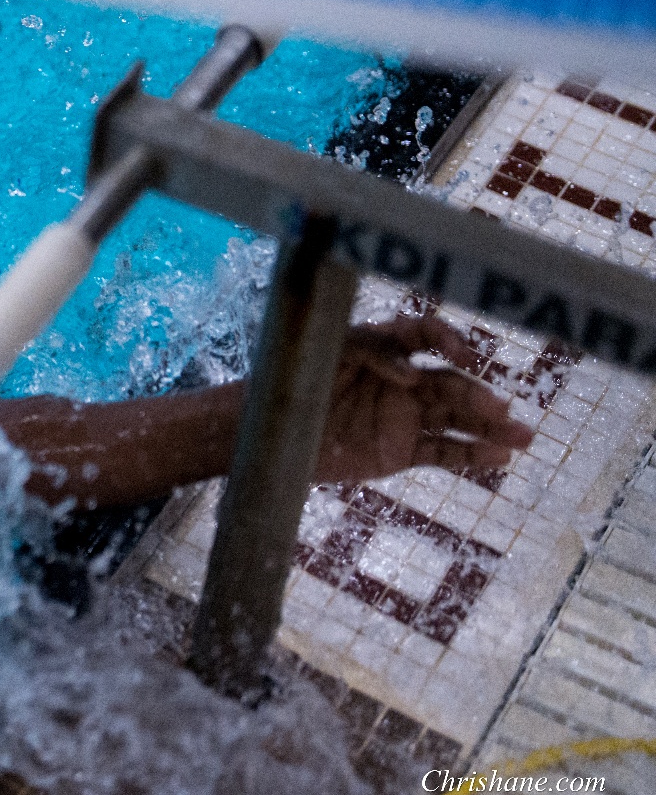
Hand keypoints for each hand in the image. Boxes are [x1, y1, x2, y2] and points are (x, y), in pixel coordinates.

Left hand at [314, 316, 532, 483]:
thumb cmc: (294, 383)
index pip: (423, 336)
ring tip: (522, 437)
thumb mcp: (326, 355)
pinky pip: (442, 452)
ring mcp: (404, 416)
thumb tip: (411, 370)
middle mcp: (402, 380)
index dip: (445, 339)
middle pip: (449, 383)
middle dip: (477, 396)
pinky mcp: (400, 450)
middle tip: (501, 410)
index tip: (459, 354)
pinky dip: (470, 455)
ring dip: (490, 427)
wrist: (271, 434)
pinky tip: (499, 458)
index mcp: (383, 348)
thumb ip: (370, 352)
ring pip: (456, 419)